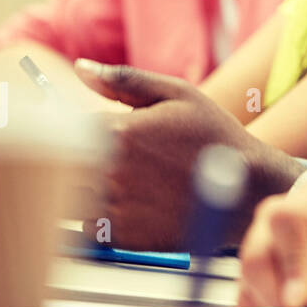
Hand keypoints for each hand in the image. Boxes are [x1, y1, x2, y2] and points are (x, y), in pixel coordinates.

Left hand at [74, 59, 302, 250]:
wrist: (246, 189)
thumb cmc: (213, 136)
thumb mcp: (177, 94)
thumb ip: (124, 80)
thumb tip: (80, 68)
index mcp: (118, 132)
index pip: (63, 129)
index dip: (70, 128)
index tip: (86, 132)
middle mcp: (109, 172)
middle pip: (60, 166)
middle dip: (74, 160)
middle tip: (105, 159)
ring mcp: (114, 207)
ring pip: (70, 198)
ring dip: (83, 190)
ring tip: (121, 182)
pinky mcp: (122, 238)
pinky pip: (90, 228)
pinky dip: (100, 217)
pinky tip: (131, 204)